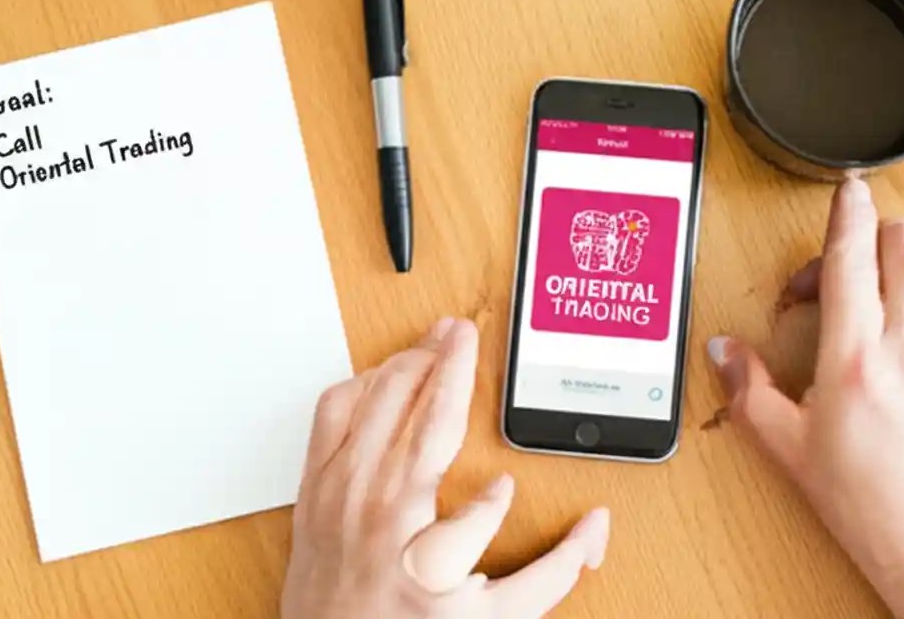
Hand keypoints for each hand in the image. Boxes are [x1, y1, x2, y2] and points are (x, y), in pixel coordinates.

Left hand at [282, 318, 608, 618]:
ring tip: (427, 345)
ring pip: (365, 397)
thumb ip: (552, 573)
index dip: (464, 378)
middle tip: (459, 329)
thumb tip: (593, 528)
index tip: (480, 353)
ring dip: (397, 364)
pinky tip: (376, 384)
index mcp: (410, 514)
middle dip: (434, 354)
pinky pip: (328, 417)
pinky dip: (354, 388)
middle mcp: (367, 494)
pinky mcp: (310, 494)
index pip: (442, 418)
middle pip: (402, 395)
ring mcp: (333, 490)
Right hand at [710, 179, 903, 618]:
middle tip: (848, 261)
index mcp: (854, 358)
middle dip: (878, 233)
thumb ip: (748, 389)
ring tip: (876, 306)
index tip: (846, 189)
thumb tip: (723, 350)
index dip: (847, 211)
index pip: (852, 256)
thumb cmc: (866, 501)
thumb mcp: (787, 446)